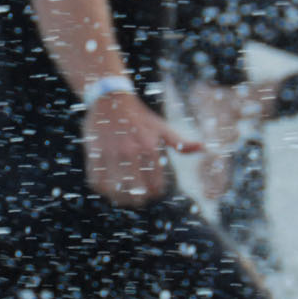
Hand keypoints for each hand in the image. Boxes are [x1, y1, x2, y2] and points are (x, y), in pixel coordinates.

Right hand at [83, 91, 201, 206]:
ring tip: (121, 199)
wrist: (110, 98)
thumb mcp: (161, 128)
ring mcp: (111, 153)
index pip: (155, 184)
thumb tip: (203, 148)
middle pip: (136, 191)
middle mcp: (131, 151)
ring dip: (119, 198)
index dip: (154, 193)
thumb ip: (180, 143)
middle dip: (138, 200)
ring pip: (115, 188)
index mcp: (150, 147)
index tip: (151, 193)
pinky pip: (97, 180)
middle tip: (137, 200)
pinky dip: (102, 189)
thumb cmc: (139, 116)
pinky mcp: (94, 152)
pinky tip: (106, 188)